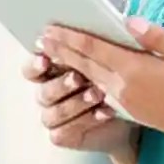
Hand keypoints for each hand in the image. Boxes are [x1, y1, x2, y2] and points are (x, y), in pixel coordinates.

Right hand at [22, 50, 137, 154]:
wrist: (132, 113)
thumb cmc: (114, 79)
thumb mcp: (107, 59)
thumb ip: (96, 46)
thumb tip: (105, 28)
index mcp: (51, 72)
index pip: (31, 69)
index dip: (34, 65)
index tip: (46, 60)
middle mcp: (49, 94)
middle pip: (43, 92)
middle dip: (61, 85)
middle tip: (78, 78)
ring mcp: (54, 116)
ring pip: (52, 113)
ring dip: (74, 103)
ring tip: (98, 94)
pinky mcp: (63, 135)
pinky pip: (64, 132)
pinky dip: (84, 122)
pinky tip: (103, 113)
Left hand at [40, 17, 163, 157]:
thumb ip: (157, 37)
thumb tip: (129, 21)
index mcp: (136, 71)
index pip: (94, 50)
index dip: (70, 38)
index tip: (50, 29)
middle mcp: (126, 90)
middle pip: (86, 66)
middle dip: (62, 51)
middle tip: (40, 40)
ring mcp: (129, 104)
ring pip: (93, 80)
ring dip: (73, 67)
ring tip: (56, 56)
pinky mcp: (137, 113)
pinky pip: (105, 93)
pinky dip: (90, 81)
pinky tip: (87, 77)